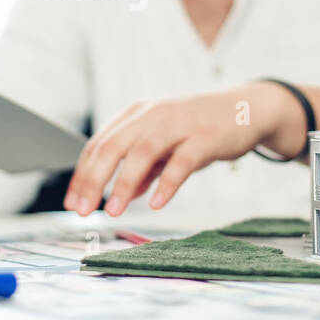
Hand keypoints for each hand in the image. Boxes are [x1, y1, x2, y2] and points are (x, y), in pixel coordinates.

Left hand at [63, 82, 304, 216]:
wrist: (246, 108)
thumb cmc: (200, 128)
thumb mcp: (165, 145)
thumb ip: (144, 170)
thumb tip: (122, 195)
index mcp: (137, 115)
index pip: (99, 144)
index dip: (82, 174)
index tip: (73, 203)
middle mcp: (153, 115)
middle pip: (113, 146)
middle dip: (93, 180)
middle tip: (82, 210)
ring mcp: (179, 124)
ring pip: (142, 152)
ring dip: (123, 183)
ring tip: (112, 210)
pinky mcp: (205, 137)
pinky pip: (182, 162)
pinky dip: (166, 183)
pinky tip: (155, 203)